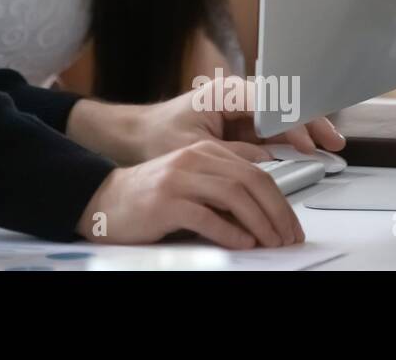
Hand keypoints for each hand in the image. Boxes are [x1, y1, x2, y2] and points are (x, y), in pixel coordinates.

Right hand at [78, 141, 304, 247]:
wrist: (104, 200)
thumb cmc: (150, 197)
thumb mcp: (192, 186)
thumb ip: (222, 192)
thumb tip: (264, 217)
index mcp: (203, 152)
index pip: (255, 171)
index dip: (280, 200)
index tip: (291, 226)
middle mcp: (192, 159)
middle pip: (250, 180)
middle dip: (277, 212)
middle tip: (288, 237)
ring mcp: (178, 179)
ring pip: (233, 196)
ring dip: (259, 223)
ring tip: (270, 242)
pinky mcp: (164, 201)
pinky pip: (206, 216)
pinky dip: (230, 232)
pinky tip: (242, 243)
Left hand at [131, 77, 346, 162]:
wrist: (137, 136)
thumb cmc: (158, 136)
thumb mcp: (194, 149)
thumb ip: (233, 153)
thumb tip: (266, 159)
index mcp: (224, 94)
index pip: (269, 104)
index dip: (293, 123)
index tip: (309, 143)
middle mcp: (235, 95)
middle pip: (282, 105)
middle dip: (310, 121)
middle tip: (334, 140)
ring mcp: (239, 108)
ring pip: (281, 117)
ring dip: (305, 131)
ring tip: (330, 145)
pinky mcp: (240, 123)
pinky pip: (272, 129)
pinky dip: (291, 139)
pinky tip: (308, 148)